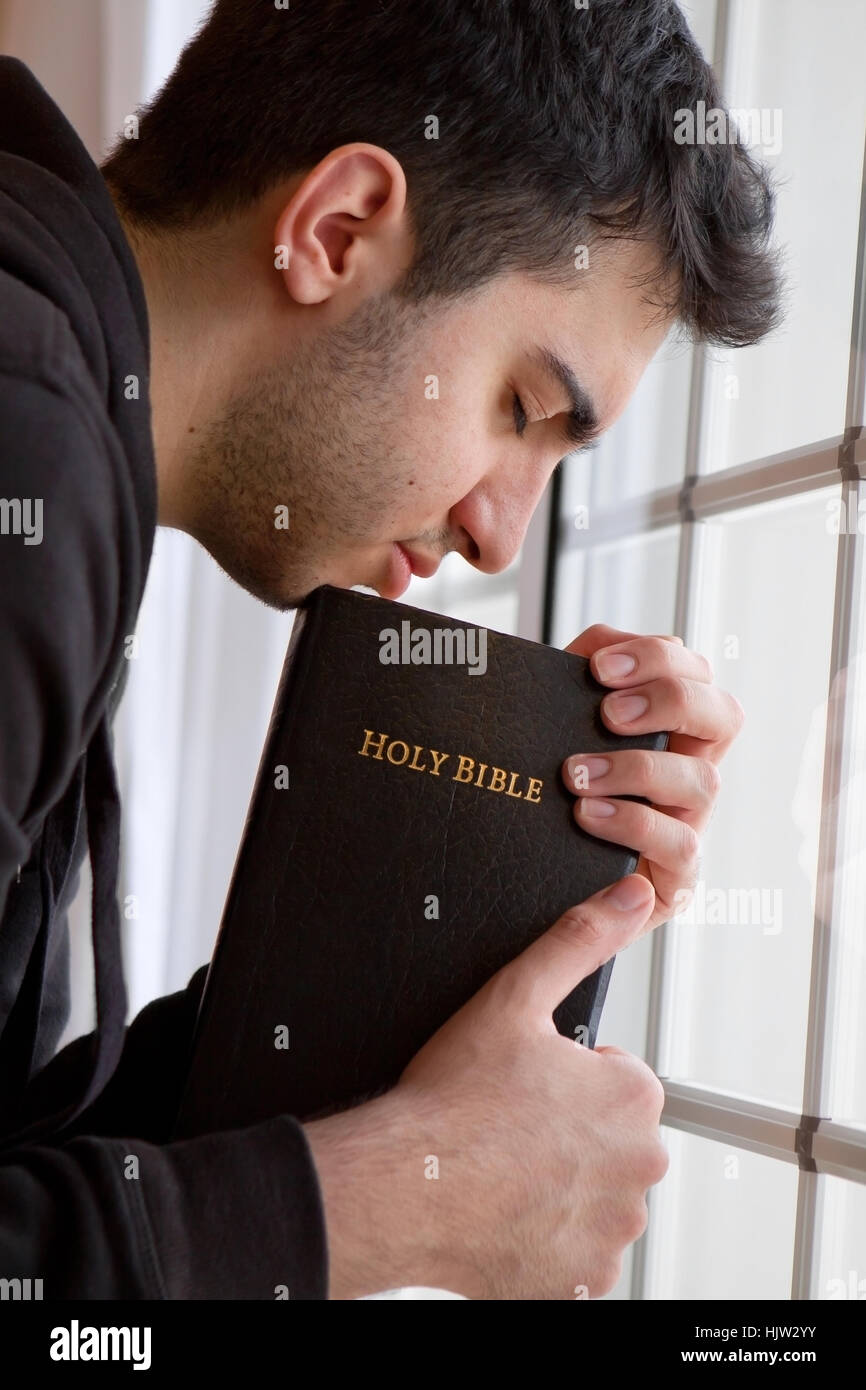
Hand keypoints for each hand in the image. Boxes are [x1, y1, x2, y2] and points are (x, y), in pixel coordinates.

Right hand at [304, 876, 667, 1299]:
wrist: (403, 1184)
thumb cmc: (451, 1101)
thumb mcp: (515, 996)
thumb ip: (580, 939)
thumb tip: (631, 897)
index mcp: (633, 1097)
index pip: (619, 1081)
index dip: (567, 1077)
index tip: (526, 1087)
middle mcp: (638, 1166)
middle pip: (612, 1140)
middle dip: (571, 1133)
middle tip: (510, 1127)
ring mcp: (612, 1229)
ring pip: (596, 1196)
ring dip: (562, 1185)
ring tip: (504, 1168)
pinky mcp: (583, 1280)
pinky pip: (578, 1253)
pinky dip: (550, 1238)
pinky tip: (508, 1212)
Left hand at [561, 623, 743, 929]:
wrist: (528, 874)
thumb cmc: (550, 793)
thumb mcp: (560, 729)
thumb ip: (578, 679)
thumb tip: (597, 649)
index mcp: (671, 728)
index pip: (695, 672)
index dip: (658, 659)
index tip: (598, 668)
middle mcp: (690, 769)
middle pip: (725, 715)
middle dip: (670, 701)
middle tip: (608, 714)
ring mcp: (690, 822)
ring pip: (703, 781)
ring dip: (638, 768)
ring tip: (576, 774)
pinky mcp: (676, 876)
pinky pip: (682, 845)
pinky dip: (633, 823)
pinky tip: (586, 815)